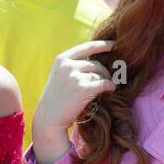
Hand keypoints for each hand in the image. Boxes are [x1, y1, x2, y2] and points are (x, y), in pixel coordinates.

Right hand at [31, 39, 116, 163]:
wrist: (49, 118)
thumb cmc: (56, 100)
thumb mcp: (59, 77)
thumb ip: (73, 67)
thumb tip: (98, 64)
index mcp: (62, 60)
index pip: (86, 47)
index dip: (102, 45)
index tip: (115, 45)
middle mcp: (68, 65)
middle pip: (96, 64)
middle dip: (104, 72)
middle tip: (107, 81)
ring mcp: (75, 76)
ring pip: (100, 75)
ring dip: (105, 82)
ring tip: (104, 90)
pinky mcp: (83, 89)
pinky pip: (104, 83)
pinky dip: (110, 87)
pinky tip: (111, 90)